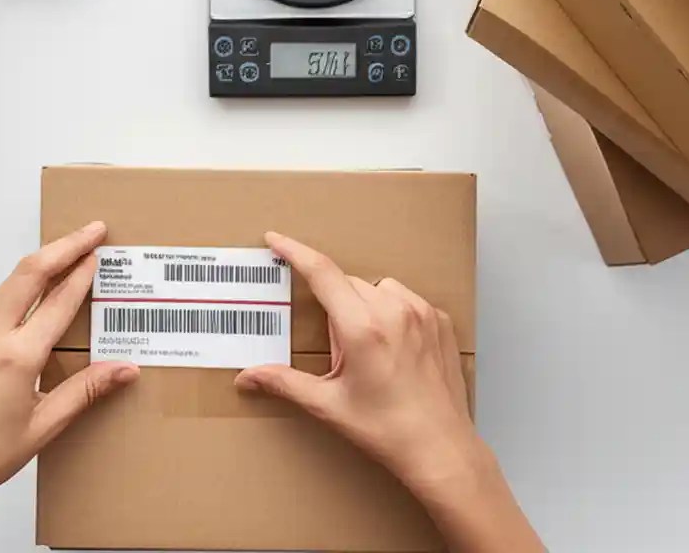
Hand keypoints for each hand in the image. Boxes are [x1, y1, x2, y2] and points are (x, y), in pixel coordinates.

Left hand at [0, 222, 139, 552]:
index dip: (82, 273)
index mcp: (17, 357)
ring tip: (62, 257)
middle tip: (90, 231)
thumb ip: (86, 390)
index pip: (59, 301)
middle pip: (29, 272)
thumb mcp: (44, 425)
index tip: (99, 254)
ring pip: (6, 285)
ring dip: (37, 266)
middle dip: (63, 246)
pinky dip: (13, 293)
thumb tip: (125, 369)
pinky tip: (26, 301)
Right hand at [235, 232, 476, 489]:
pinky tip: (393, 349)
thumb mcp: (328, 405)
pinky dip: (392, 313)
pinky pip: (406, 300)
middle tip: (339, 350)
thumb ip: (284, 383)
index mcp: (362, 328)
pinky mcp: (441, 321)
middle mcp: (394, 311)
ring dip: (364, 306)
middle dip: (334, 306)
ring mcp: (422, 313)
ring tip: (369, 350)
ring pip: (378, 288)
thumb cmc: (388, 429)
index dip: (294, 251)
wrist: (440, 448)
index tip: (276, 240)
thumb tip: (247, 377)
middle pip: (348, 284)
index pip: (321, 272)